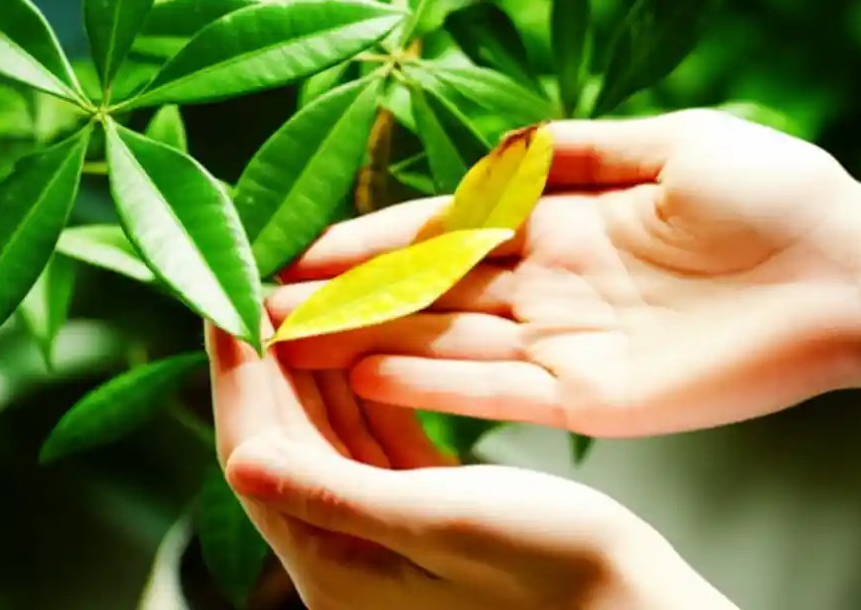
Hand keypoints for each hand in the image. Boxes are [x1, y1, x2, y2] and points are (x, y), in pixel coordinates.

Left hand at [207, 322, 734, 609]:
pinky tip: (360, 345)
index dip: (239, 377)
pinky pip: (374, 445)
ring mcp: (388, 538)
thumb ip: (334, 492)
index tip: (224, 302)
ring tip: (302, 298)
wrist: (636, 608)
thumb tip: (238, 461)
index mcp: (337, 568)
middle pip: (286, 443)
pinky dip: (363, 393)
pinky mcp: (428, 516)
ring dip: (313, 370)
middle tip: (259, 282)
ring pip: (329, 437)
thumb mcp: (440, 522)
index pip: (259, 457)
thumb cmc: (556, 574)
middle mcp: (350, 556)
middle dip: (269, 363)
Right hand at [270, 110, 860, 435]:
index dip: (373, 238)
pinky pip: (497, 390)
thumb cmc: (780, 196)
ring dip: (370, 341)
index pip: (447, 230)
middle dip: (347, 297)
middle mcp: (552, 286)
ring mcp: (568, 345)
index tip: (302, 246)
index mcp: (565, 224)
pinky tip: (373, 369)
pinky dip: (434, 380)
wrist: (855, 270)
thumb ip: (577, 149)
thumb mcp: (671, 144)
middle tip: (266, 303)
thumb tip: (497, 149)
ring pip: (447, 341)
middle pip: (429, 292)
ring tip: (292, 343)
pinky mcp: (595, 398)